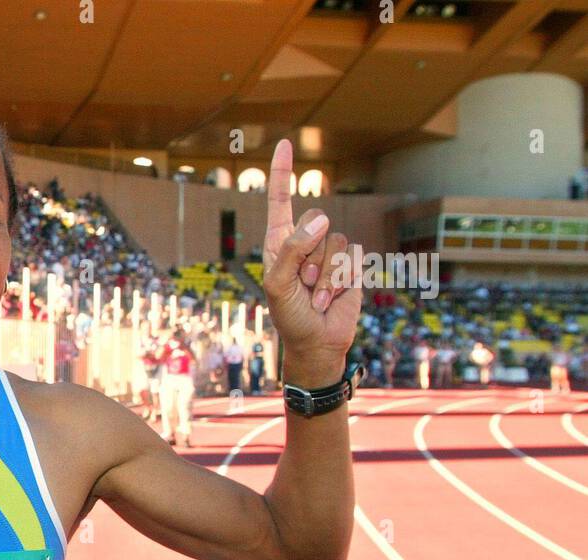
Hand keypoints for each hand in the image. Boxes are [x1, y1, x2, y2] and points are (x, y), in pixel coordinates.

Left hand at [261, 139, 360, 376]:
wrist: (317, 342)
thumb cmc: (289, 315)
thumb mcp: (278, 284)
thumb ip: (293, 249)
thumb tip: (322, 218)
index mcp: (279, 241)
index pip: (281, 200)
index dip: (282, 173)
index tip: (285, 143)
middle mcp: (306, 240)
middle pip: (315, 219)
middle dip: (310, 255)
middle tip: (303, 283)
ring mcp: (330, 251)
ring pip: (337, 240)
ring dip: (326, 274)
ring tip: (317, 294)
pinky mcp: (353, 264)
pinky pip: (354, 256)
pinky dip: (343, 280)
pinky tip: (334, 296)